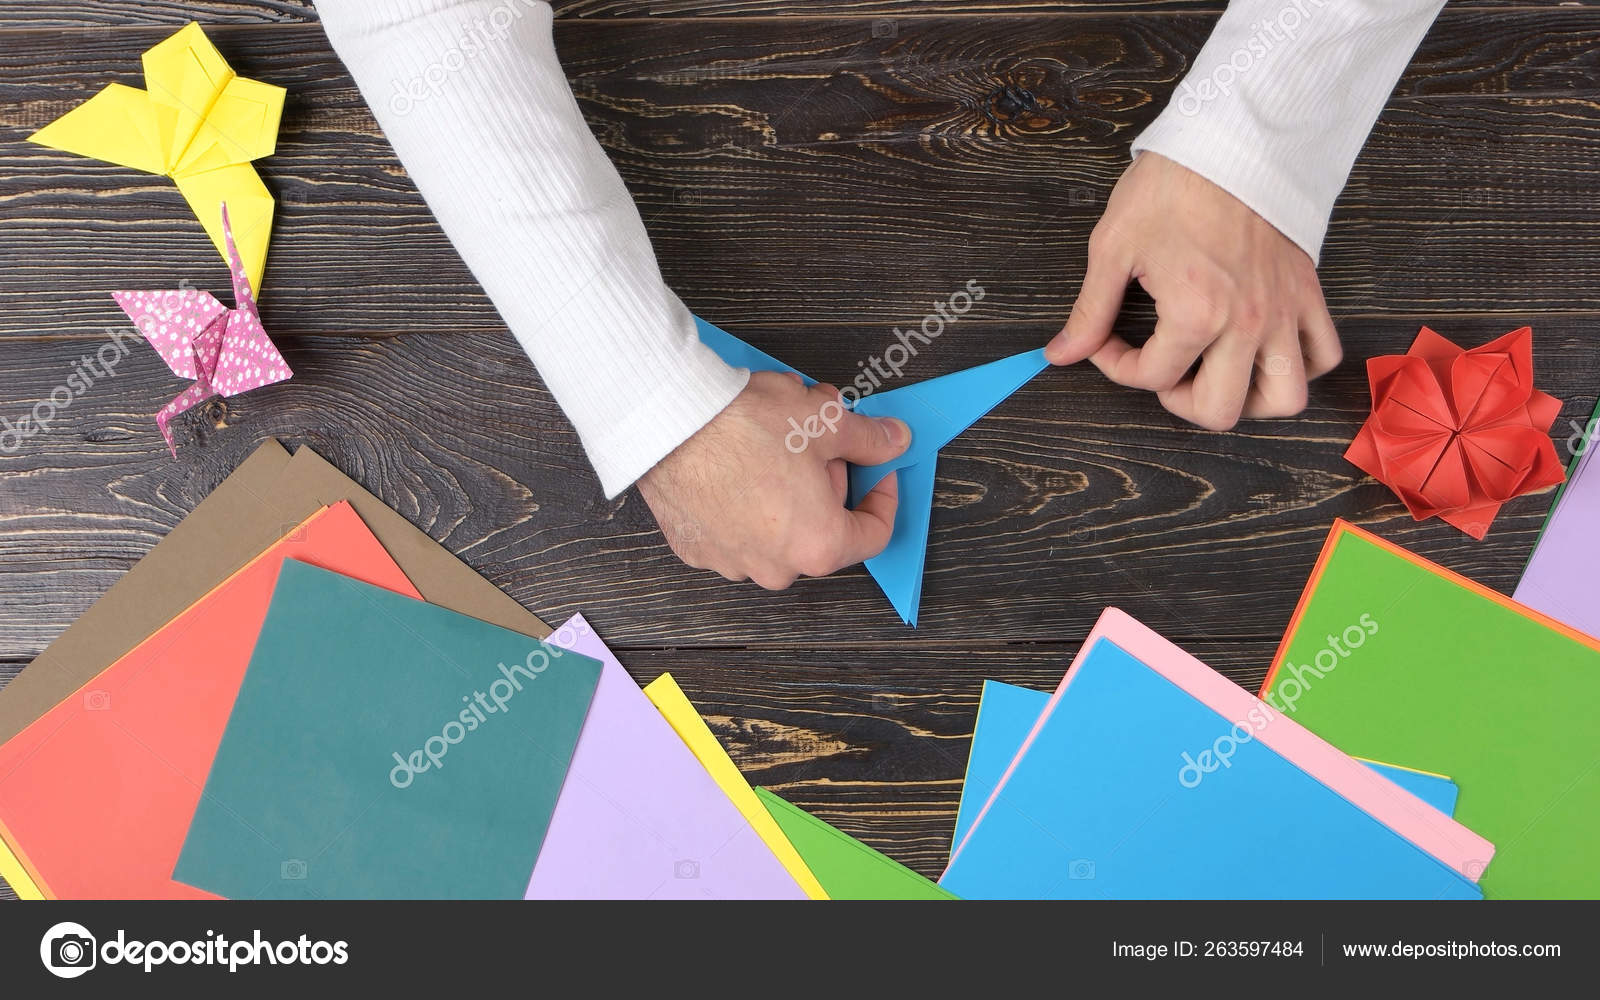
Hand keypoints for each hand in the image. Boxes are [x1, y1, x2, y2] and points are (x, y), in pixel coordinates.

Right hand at [638, 371, 910, 588]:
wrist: (668, 420)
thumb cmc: (745, 426)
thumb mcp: (826, 420)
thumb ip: (870, 439)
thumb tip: (892, 441)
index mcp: (818, 546)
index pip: (873, 534)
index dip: (882, 495)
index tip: (878, 469)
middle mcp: (774, 567)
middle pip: (820, 530)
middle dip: (827, 485)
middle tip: (819, 441)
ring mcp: (729, 562)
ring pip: (775, 532)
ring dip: (784, 495)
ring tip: (773, 445)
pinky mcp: (693, 548)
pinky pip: (733, 531)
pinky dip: (743, 504)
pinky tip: (737, 465)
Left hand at [1045, 152, 1340, 429]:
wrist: (1231, 139)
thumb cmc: (1173, 185)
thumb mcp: (1113, 247)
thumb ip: (1090, 311)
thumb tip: (1062, 352)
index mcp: (1195, 313)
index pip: (1152, 377)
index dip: (1116, 367)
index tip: (1106, 343)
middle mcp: (1246, 323)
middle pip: (1220, 410)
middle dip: (1180, 400)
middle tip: (1161, 370)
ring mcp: (1283, 312)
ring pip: (1283, 398)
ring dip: (1246, 399)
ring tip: (1216, 373)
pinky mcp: (1307, 294)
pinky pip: (1322, 354)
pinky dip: (1297, 367)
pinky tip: (1261, 352)